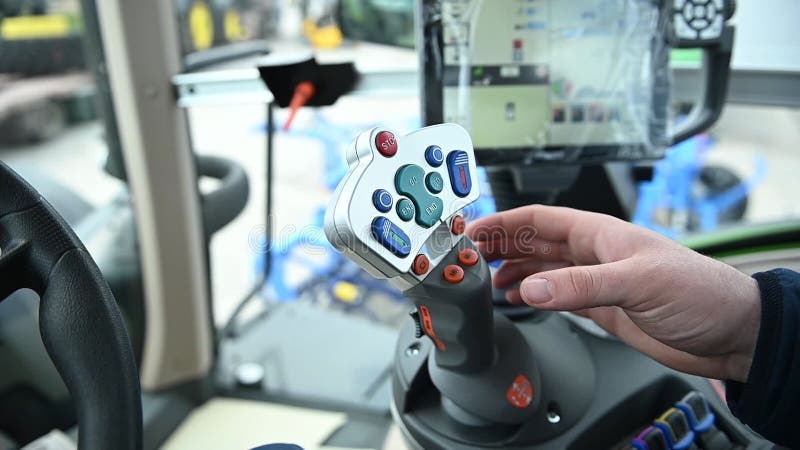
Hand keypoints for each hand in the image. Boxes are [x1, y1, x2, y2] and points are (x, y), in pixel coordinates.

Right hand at [466, 205, 760, 381]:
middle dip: (500, 245)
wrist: (729, 332)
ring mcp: (595, 280)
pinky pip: (555, 296)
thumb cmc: (699, 291)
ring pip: (541, 269)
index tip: (473, 230)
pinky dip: (532, 296)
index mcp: (599, 233)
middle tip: (468, 255)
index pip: (540, 220)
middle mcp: (593, 253)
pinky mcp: (601, 308)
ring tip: (485, 277)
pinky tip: (518, 299)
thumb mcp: (636, 282)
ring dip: (512, 270)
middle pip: (535, 242)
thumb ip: (580, 285)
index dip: (504, 222)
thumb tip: (531, 287)